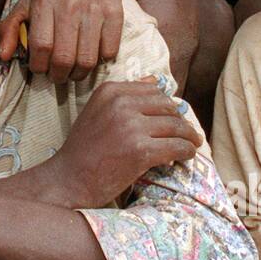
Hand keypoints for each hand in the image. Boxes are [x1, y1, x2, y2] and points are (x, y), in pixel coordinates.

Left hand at [0, 0, 125, 82]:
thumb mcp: (27, 2)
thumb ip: (10, 27)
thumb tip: (4, 56)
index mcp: (45, 1)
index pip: (41, 46)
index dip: (39, 66)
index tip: (40, 68)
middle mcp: (70, 5)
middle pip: (64, 57)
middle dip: (58, 75)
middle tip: (57, 75)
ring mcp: (94, 10)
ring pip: (87, 60)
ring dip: (78, 74)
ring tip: (73, 71)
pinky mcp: (115, 14)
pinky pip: (109, 52)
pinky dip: (100, 61)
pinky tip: (92, 55)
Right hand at [43, 79, 200, 208]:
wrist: (69, 180)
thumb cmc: (84, 149)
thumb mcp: (97, 111)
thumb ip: (125, 95)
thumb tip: (155, 80)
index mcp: (110, 91)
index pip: (154, 90)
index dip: (167, 106)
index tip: (171, 119)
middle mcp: (120, 104)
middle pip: (168, 106)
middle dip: (180, 120)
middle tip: (186, 134)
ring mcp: (131, 127)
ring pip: (176, 126)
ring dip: (189, 137)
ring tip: (191, 144)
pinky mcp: (141, 151)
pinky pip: (177, 147)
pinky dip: (187, 152)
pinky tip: (186, 156)